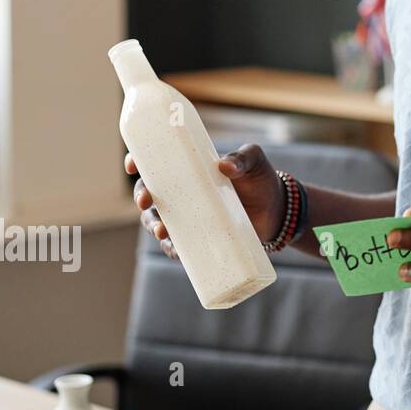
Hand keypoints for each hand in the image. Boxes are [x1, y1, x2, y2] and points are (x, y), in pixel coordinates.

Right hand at [127, 143, 286, 260]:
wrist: (278, 211)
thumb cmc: (261, 180)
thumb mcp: (255, 161)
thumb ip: (243, 158)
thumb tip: (225, 166)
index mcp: (189, 169)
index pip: (156, 163)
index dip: (138, 162)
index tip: (133, 165)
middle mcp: (182, 193)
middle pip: (149, 194)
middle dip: (141, 197)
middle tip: (147, 201)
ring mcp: (188, 217)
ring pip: (157, 221)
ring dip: (152, 226)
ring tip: (162, 230)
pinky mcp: (198, 239)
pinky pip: (177, 246)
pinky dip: (172, 249)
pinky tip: (175, 251)